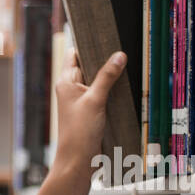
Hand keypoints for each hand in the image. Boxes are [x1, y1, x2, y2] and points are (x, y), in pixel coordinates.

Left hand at [52, 48, 125, 177]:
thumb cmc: (79, 133)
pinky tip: (125, 85)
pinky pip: (103, 93)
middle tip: (122, 47)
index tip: (104, 33)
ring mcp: (81, 100)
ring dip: (110, 75)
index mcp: (66, 82)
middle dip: (104, 59)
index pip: (74, 54)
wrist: (78, 161)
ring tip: (128, 63)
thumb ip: (107, 77)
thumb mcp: (95, 100)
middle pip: (89, 65)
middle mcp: (72, 88)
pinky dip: (112, 89)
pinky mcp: (91, 110)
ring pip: (98, 80)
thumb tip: (119, 55)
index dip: (87, 43)